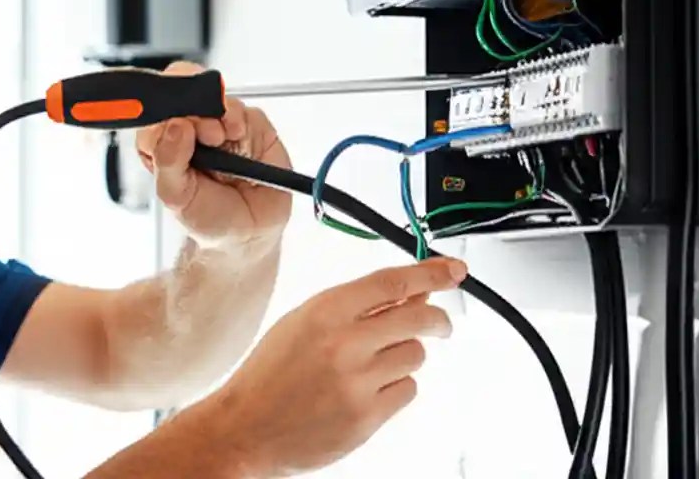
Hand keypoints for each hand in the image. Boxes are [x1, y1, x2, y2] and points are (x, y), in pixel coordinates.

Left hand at [136, 61, 292, 249]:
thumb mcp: (176, 196)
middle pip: (183, 88)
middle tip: (202, 132)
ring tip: (221, 142)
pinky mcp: (250, 126)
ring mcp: (220, 124)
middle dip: (192, 105)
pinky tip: (238, 140)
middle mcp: (191, 127)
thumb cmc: (207, 217)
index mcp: (163, 140)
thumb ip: (167, 161)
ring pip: (214, 96)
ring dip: (218, 116)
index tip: (172, 116)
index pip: (154, 107)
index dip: (161, 105)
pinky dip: (240, 121)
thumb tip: (174, 127)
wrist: (247, 235)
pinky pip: (243, 109)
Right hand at [194, 258, 466, 476]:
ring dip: (405, 355)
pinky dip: (396, 387)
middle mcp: (344, 343)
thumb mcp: (302, 322)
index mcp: (324, 311)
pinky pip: (407, 390)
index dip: (431, 273)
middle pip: (419, 317)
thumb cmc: (271, 374)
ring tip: (373, 366)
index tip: (453, 271)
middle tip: (440, 323)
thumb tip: (409, 294)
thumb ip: (354, 307)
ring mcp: (357, 382)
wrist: (245, 428)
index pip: (393, 282)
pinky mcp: (367, 417)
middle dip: (438, 319)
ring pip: (415, 355)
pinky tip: (367, 391)